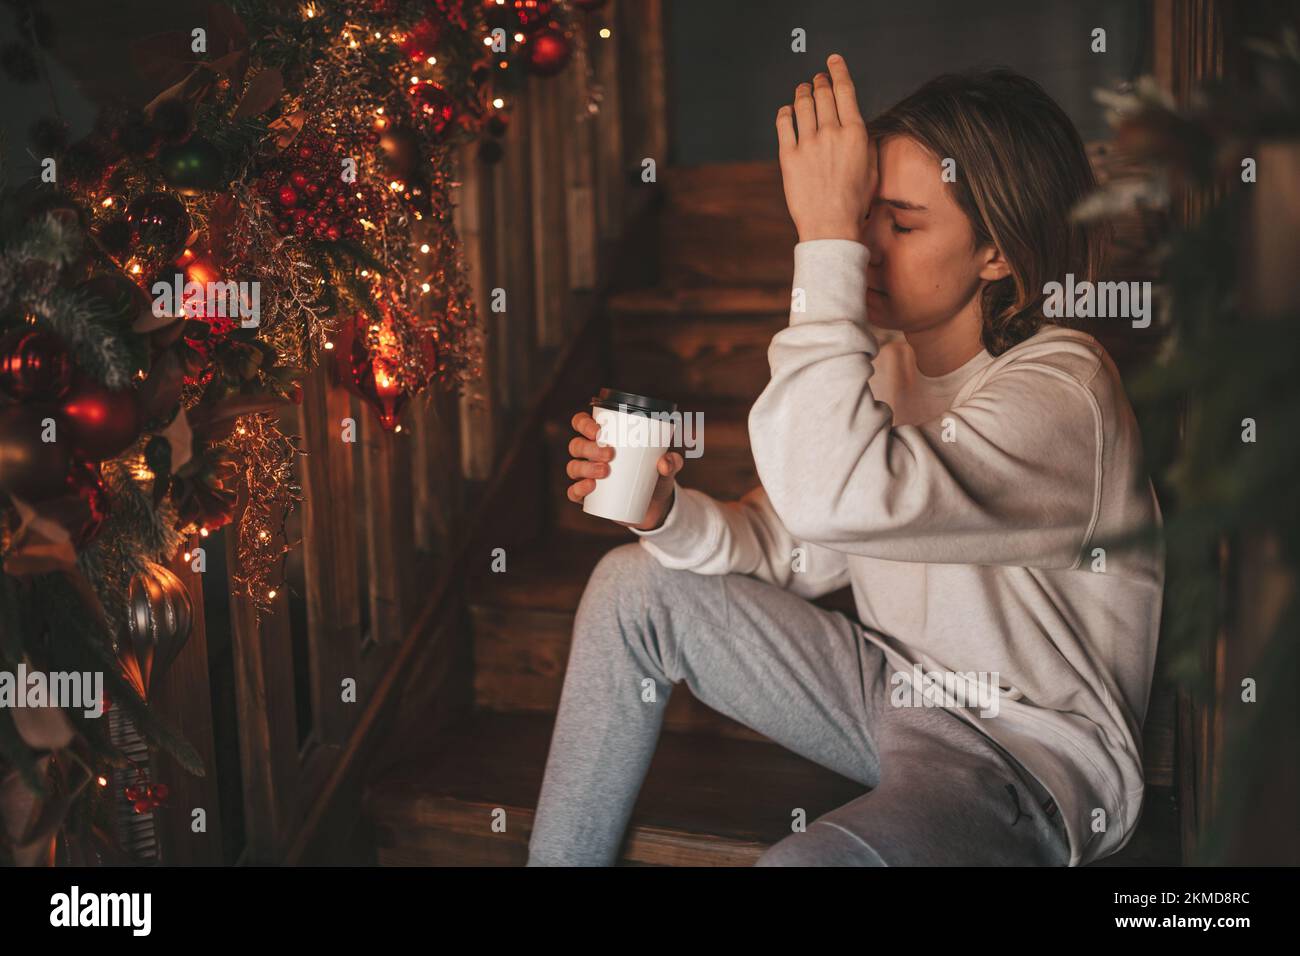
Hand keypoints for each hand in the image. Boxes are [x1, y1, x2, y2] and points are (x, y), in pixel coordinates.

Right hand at [566, 411, 683, 530]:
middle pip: (577, 445)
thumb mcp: (668, 467)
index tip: (599, 430)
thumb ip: (672, 461)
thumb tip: (663, 463)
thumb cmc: (655, 476)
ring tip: (605, 471)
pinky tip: (590, 487)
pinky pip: (573, 492)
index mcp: (602, 438)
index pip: (582, 423)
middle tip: (610, 454)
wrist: (654, 506)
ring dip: (585, 467)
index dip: (584, 423)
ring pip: (573, 467)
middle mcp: (589, 455)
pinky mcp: (587, 497)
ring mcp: (586, 476)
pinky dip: (578, 489)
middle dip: (590, 448)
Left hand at [775, 53, 877, 243]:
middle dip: (819, 81)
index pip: (845, 91)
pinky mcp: (789, 156)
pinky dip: (785, 112)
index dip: (838, 71)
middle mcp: (831, 132)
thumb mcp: (872, 169)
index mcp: (855, 133)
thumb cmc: (854, 202)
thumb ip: (866, 144)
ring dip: (802, 92)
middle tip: (817, 79)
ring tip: (802, 90)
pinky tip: (786, 111)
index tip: (833, 61)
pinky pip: (783, 124)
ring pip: (802, 104)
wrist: (830, 225)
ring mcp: (808, 143)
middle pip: (823, 94)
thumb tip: (861, 129)